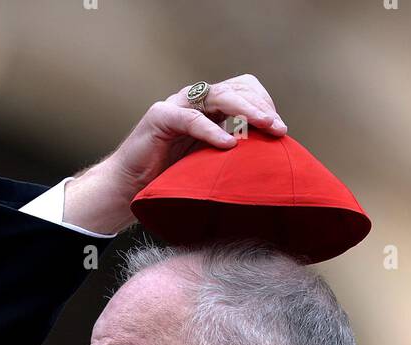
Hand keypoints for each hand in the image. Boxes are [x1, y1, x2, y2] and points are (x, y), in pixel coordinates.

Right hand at [64, 74, 286, 233]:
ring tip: (263, 127)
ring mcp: (176, 106)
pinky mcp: (160, 118)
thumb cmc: (171, 182)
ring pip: (216, 95)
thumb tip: (270, 167)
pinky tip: (228, 145)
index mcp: (209, 109)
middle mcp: (194, 101)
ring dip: (244, 110)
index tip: (280, 130)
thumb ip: (233, 158)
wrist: (130, 190)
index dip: (264, 103)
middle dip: (260, 106)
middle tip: (278, 129)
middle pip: (234, 87)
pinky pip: (190, 117)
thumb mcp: (211, 168)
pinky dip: (211, 130)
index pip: (243, 90)